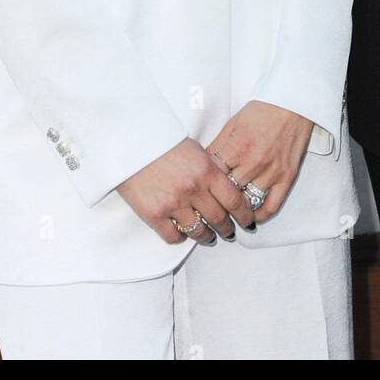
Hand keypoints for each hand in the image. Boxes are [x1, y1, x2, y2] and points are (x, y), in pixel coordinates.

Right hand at [116, 137, 255, 244]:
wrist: (131, 142)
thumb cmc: (164, 141)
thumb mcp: (195, 150)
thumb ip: (211, 170)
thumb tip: (225, 190)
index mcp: (207, 170)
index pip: (234, 200)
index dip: (245, 214)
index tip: (248, 221)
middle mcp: (193, 189)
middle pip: (219, 218)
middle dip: (227, 229)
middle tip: (229, 232)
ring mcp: (173, 203)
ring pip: (198, 231)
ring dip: (206, 237)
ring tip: (208, 237)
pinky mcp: (154, 214)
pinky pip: (174, 236)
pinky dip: (181, 237)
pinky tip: (183, 233)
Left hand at [204, 101, 314, 225]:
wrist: (293, 103)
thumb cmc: (261, 111)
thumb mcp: (232, 124)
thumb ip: (218, 146)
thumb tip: (202, 166)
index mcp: (237, 147)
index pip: (214, 178)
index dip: (205, 188)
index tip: (200, 196)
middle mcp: (253, 163)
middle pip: (228, 194)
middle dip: (217, 203)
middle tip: (210, 211)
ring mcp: (272, 172)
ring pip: (248, 203)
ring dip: (237, 212)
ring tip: (228, 217)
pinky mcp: (287, 177)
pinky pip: (272, 205)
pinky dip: (260, 215)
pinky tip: (252, 217)